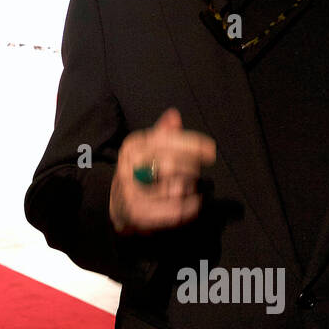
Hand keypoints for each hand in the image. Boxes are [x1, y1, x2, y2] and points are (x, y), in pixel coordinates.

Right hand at [109, 108, 216, 233]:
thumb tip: (174, 115)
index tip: (210, 150)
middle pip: (170, 164)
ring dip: (191, 187)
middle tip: (198, 171)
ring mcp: (131, 192)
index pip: (165, 141)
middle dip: (191, 167)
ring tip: (193, 187)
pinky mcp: (139, 213)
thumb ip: (162, 134)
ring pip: (174, 188)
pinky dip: (190, 206)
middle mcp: (128, 167)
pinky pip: (175, 209)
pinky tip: (195, 202)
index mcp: (132, 147)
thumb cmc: (139, 174)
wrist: (118, 207)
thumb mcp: (146, 150)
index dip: (191, 144)